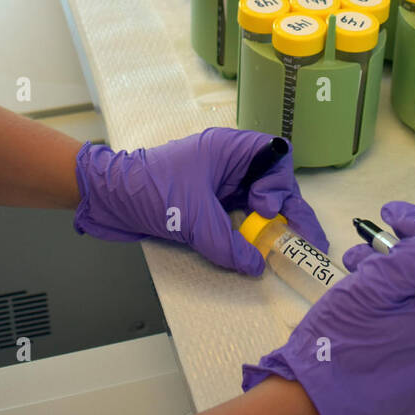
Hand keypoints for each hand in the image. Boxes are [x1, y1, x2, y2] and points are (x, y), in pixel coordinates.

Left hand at [73, 129, 325, 274]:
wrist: (107, 198)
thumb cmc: (149, 191)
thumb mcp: (193, 218)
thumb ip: (228, 244)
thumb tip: (255, 265)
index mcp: (228, 149)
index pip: (275, 156)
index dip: (279, 184)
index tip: (264, 208)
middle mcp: (228, 163)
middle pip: (272, 182)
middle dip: (289, 211)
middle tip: (306, 241)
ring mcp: (217, 183)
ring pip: (258, 201)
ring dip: (271, 225)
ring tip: (287, 249)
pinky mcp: (206, 204)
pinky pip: (238, 216)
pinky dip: (249, 234)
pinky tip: (255, 252)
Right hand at [242, 201, 414, 414]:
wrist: (316, 402)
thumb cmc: (347, 338)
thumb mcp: (380, 284)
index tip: (386, 216)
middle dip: (404, 248)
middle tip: (368, 241)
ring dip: (390, 271)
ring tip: (353, 266)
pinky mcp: (411, 370)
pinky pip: (410, 323)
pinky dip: (388, 301)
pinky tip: (357, 294)